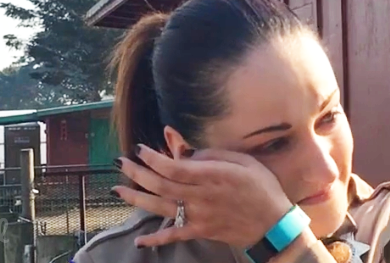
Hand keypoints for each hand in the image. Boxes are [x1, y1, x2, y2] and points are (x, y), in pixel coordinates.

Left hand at [112, 145, 292, 248]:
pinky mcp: (200, 231)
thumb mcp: (243, 161)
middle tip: (120, 162)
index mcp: (212, 176)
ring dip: (136, 199)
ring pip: (160, 207)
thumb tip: (186, 150)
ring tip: (116, 191)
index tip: (140, 148)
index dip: (153, 158)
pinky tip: (139, 241)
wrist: (273, 224)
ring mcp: (199, 216)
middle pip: (161, 184)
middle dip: (137, 173)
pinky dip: (155, 240)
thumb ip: (212, 155)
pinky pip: (173, 236)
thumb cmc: (261, 187)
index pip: (174, 166)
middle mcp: (201, 196)